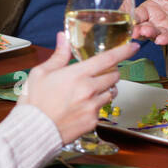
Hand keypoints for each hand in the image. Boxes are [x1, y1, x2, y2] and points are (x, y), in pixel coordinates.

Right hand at [19, 33, 138, 143]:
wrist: (34, 130)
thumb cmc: (35, 101)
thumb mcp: (41, 73)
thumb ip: (59, 55)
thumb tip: (63, 37)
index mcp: (77, 75)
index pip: (108, 59)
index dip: (124, 51)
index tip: (133, 47)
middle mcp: (89, 90)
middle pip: (114, 76)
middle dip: (111, 71)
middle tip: (100, 73)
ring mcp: (93, 107)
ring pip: (111, 93)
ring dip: (106, 89)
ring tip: (91, 90)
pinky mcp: (93, 121)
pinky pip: (102, 109)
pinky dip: (96, 105)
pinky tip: (81, 107)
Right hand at [132, 0, 167, 66]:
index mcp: (149, 10)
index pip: (137, 13)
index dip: (131, 16)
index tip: (127, 17)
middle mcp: (154, 23)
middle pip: (143, 26)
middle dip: (138, 28)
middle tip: (133, 30)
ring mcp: (166, 31)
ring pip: (156, 33)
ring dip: (150, 33)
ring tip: (146, 32)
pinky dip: (167, 39)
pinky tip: (162, 40)